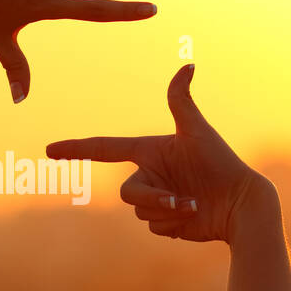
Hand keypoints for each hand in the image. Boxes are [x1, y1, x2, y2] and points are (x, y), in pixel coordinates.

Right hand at [46, 64, 278, 242]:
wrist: (240, 203)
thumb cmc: (222, 162)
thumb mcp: (198, 130)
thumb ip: (182, 101)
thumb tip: (187, 64)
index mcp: (149, 150)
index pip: (104, 148)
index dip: (76, 148)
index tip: (49, 149)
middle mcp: (150, 174)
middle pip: (127, 191)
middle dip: (154, 197)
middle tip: (181, 199)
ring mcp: (156, 198)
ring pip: (140, 211)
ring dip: (167, 210)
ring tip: (194, 205)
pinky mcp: (165, 221)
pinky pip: (153, 226)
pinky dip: (173, 223)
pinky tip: (194, 216)